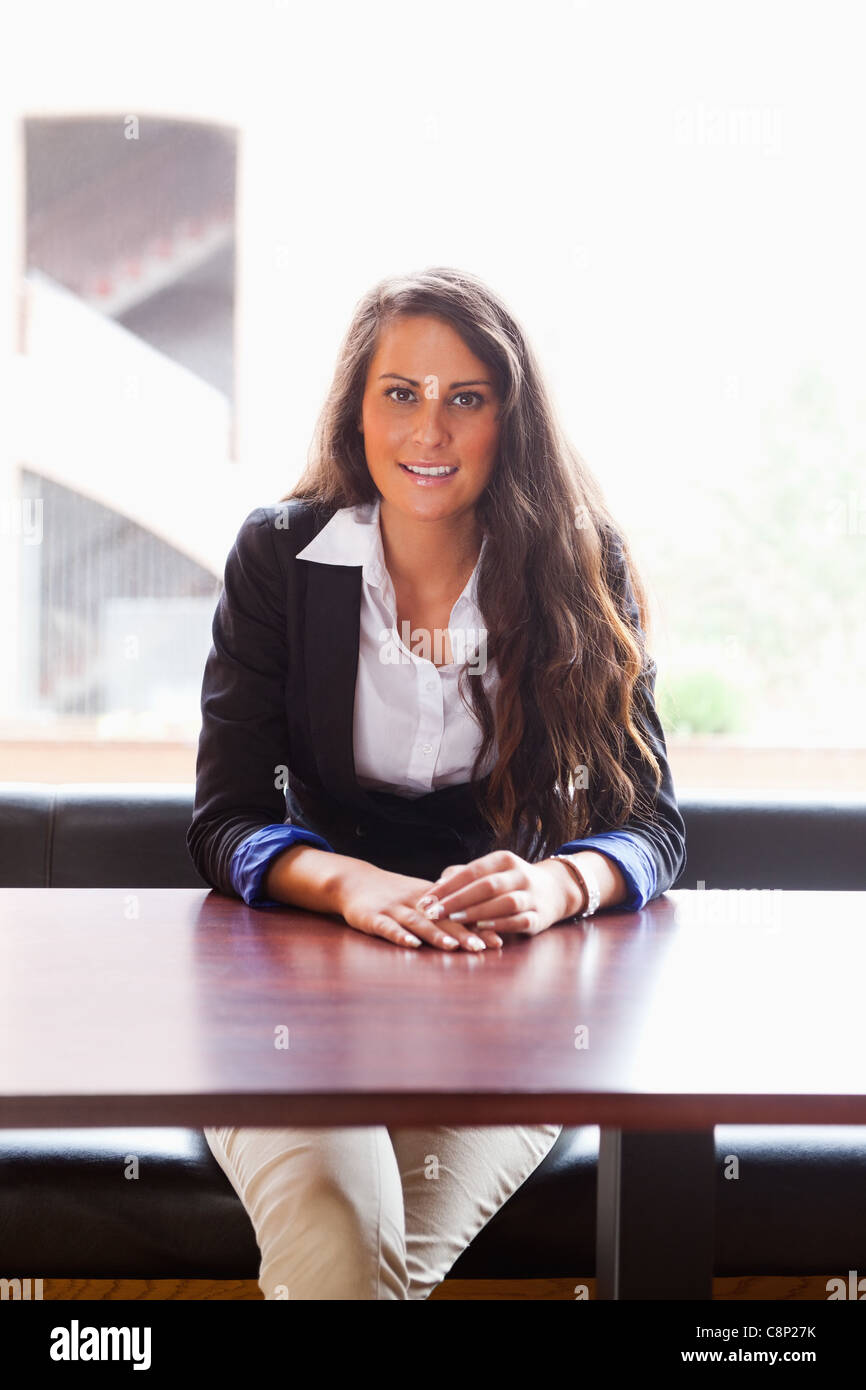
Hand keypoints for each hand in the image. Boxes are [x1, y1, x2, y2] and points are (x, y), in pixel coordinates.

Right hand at [335, 861, 503, 951]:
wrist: (353, 881)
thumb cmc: (392, 895)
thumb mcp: (420, 898)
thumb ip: (445, 911)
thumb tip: (480, 925)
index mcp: (430, 899)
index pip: (458, 913)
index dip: (477, 927)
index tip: (497, 940)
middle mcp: (415, 903)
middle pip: (442, 919)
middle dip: (464, 933)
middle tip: (484, 947)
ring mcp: (393, 909)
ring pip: (418, 922)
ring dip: (435, 935)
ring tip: (452, 946)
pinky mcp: (372, 917)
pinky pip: (387, 927)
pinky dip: (399, 936)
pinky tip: (411, 945)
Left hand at [413, 851, 577, 938]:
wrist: (555, 890)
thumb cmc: (510, 882)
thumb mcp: (491, 872)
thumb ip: (463, 876)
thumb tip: (436, 885)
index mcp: (503, 860)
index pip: (472, 871)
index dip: (447, 886)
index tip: (425, 900)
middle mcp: (519, 875)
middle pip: (486, 885)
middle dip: (457, 900)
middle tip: (433, 913)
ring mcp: (531, 896)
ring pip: (504, 902)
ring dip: (478, 911)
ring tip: (454, 919)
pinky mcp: (540, 917)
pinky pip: (520, 920)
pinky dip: (501, 924)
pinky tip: (482, 928)